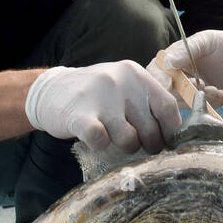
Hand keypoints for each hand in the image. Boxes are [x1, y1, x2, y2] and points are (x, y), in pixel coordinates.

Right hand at [25, 62, 180, 153]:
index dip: (169, 130)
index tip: (164, 141)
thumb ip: (146, 102)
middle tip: (137, 146)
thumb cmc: (95, 94)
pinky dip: (102, 147)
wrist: (49, 90)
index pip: (167, 107)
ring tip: (115, 141)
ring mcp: (100, 98)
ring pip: (129, 139)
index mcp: (136, 75)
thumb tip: (173, 133)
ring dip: (125, 148)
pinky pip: (102, 141)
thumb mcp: (123, 86)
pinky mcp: (80, 115)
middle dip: (148, 145)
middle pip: (151, 129)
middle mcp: (121, 82)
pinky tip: (97, 141)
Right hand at [147, 27, 222, 106]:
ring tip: (213, 88)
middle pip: (163, 90)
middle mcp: (178, 75)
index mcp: (174, 58)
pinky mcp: (201, 102)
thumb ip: (186, 49)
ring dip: (195, 96)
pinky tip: (219, 92)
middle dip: (178, 90)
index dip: (158, 79)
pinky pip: (196, 107)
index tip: (167, 84)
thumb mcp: (207, 40)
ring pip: (179, 100)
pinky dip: (206, 102)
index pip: (156, 70)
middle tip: (198, 85)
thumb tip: (167, 62)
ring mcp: (189, 90)